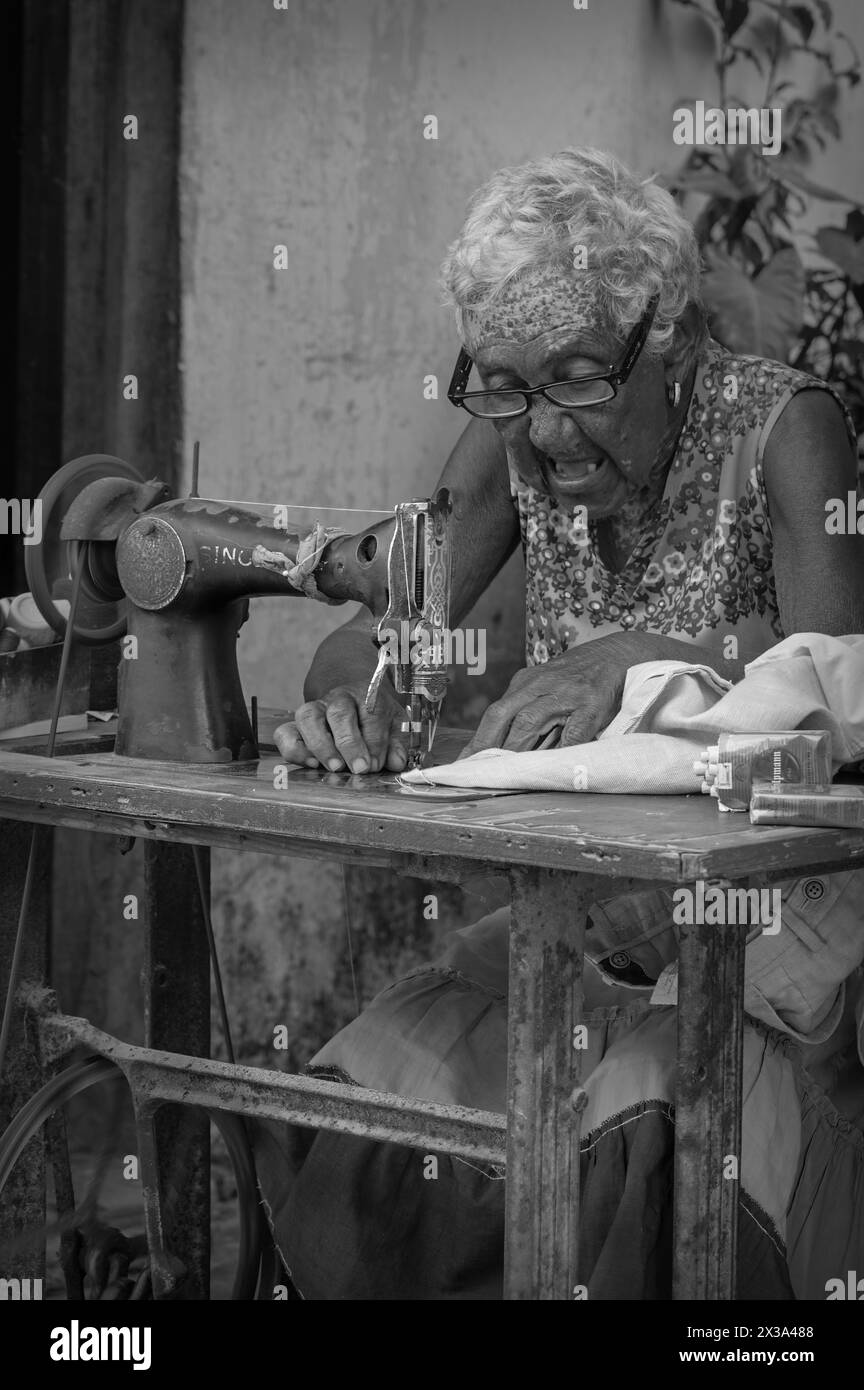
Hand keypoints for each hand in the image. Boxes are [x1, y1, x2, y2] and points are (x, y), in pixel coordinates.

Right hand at [274, 681, 407, 773]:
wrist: (351, 697)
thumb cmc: (374, 716)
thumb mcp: (393, 724)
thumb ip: (396, 743)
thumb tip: (396, 762)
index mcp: (366, 695)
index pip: (370, 713)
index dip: (374, 740)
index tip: (377, 763)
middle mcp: (338, 699)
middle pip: (339, 713)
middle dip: (350, 743)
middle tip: (359, 768)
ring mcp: (314, 710)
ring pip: (308, 717)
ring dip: (321, 745)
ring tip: (335, 767)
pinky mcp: (295, 725)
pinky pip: (285, 733)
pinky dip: (295, 750)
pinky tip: (312, 764)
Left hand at [459, 636, 634, 757]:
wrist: (619, 654)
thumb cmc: (579, 679)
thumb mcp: (548, 687)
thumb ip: (528, 712)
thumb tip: (501, 749)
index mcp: (527, 683)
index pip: (495, 713)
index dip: (477, 740)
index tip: (463, 763)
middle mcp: (541, 685)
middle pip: (504, 716)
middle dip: (487, 746)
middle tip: (475, 772)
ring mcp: (566, 693)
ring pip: (530, 721)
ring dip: (513, 749)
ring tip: (501, 773)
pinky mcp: (591, 704)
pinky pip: (572, 731)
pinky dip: (559, 748)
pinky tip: (550, 766)